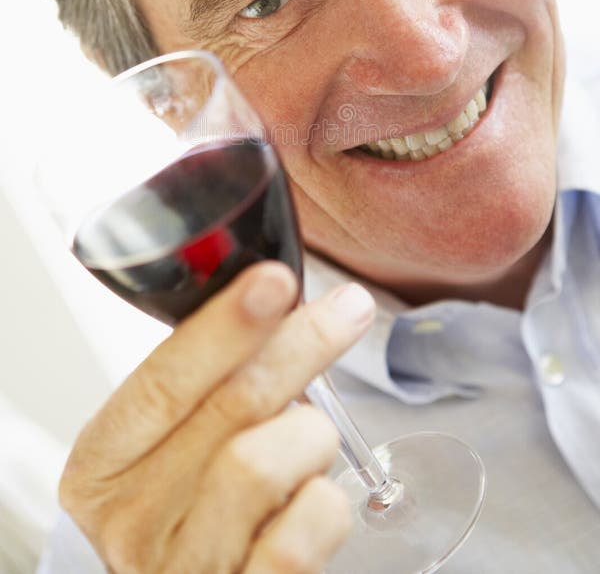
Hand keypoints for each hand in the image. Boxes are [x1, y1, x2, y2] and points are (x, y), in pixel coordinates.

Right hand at [59, 262, 375, 572]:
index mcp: (102, 463)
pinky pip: (303, 532)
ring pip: (262, 463)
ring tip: (309, 439)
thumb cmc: (187, 500)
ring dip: (310, 434)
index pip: (163, 378)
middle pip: (229, 406)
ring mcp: (185, 567)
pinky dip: (326, 500)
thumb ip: (205, 380)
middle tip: (346, 311)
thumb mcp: (170, 440)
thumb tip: (275, 294)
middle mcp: (131, 519)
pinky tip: (313, 494)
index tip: (274, 279)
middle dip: (300, 345)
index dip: (225, 326)